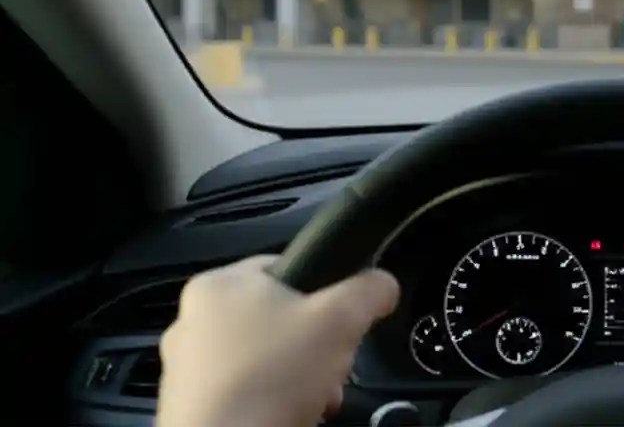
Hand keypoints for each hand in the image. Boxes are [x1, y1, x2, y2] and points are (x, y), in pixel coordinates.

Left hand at [156, 255, 399, 426]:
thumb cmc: (275, 375)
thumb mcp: (340, 321)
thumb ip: (369, 290)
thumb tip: (384, 283)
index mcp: (218, 284)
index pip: (285, 268)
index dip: (323, 293)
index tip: (340, 324)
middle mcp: (191, 320)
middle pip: (277, 319)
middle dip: (314, 346)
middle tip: (331, 368)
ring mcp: (184, 367)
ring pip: (262, 359)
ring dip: (296, 377)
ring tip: (314, 399)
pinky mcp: (188, 406)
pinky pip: (243, 391)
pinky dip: (269, 402)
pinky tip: (287, 416)